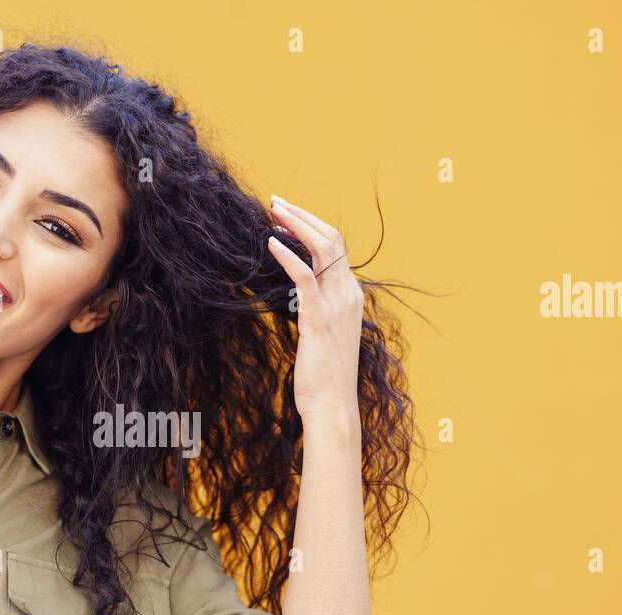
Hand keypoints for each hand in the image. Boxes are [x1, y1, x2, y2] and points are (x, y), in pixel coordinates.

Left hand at [266, 195, 364, 423]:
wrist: (332, 405)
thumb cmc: (323, 375)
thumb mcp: (323, 335)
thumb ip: (317, 309)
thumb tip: (300, 295)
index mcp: (351, 296)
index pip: (335, 248)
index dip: (310, 227)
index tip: (285, 216)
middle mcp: (348, 295)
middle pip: (331, 239)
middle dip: (302, 216)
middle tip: (275, 202)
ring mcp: (336, 305)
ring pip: (322, 248)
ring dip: (295, 225)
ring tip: (271, 212)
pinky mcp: (319, 318)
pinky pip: (305, 276)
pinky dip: (288, 255)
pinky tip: (270, 243)